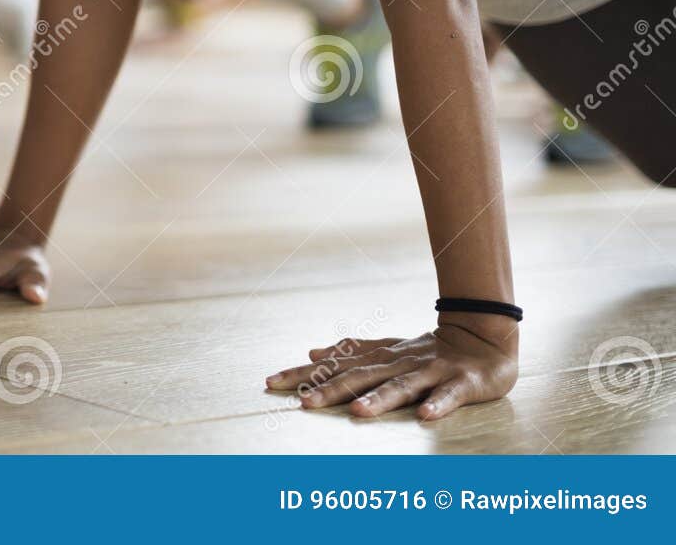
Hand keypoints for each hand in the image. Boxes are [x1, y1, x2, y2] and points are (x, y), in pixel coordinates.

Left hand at [265, 318, 519, 419]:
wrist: (484, 337)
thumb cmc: (429, 350)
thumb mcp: (386, 350)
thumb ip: (351, 352)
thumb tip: (311, 354)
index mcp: (379, 357)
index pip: (334, 366)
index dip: (303, 375)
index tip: (270, 382)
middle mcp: (399, 363)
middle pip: (361, 377)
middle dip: (333, 390)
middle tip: (305, 404)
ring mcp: (430, 372)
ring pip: (402, 386)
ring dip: (381, 399)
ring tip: (359, 413)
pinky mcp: (462, 383)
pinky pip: (449, 395)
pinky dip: (437, 404)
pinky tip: (424, 416)